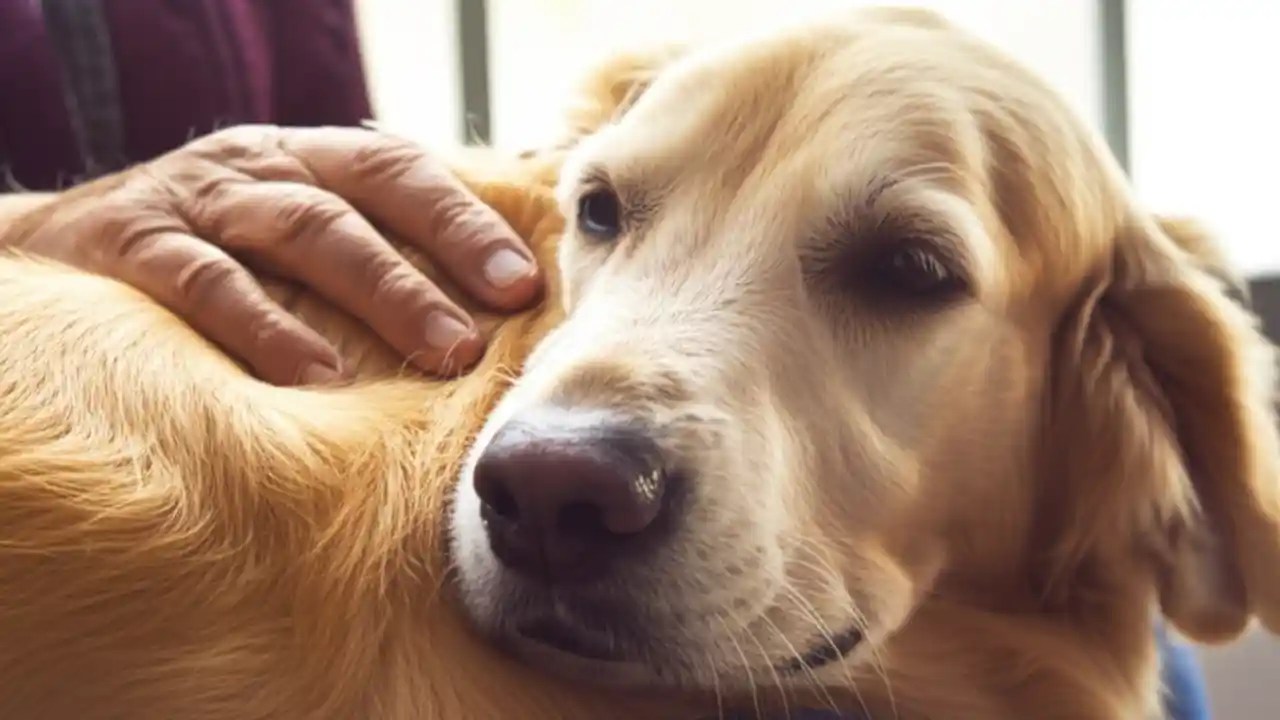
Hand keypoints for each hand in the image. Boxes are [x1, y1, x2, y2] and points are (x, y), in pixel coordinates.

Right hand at [0, 125, 542, 384]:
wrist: (55, 246)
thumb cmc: (208, 254)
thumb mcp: (283, 233)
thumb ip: (362, 252)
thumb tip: (478, 314)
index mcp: (307, 159)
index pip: (402, 172)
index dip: (467, 222)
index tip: (527, 285)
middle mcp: (260, 167)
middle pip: (364, 199)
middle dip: (437, 262)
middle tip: (488, 334)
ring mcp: (197, 201)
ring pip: (302, 230)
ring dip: (381, 292)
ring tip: (439, 354)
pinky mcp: (132, 244)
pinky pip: (206, 281)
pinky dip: (264, 327)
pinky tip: (314, 376)